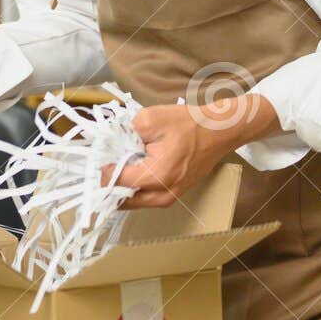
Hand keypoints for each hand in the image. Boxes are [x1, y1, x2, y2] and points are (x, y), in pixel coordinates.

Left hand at [111, 96, 279, 208]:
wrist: (218, 131)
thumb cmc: (187, 124)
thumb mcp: (149, 119)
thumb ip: (124, 134)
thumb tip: (109, 147)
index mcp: (157, 176)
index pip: (116, 182)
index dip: (104, 168)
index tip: (102, 154)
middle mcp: (162, 194)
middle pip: (121, 199)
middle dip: (110, 182)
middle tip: (108, 161)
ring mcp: (169, 198)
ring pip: (132, 201)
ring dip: (121, 185)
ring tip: (120, 163)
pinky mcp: (172, 194)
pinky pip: (144, 197)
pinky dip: (133, 186)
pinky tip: (133, 167)